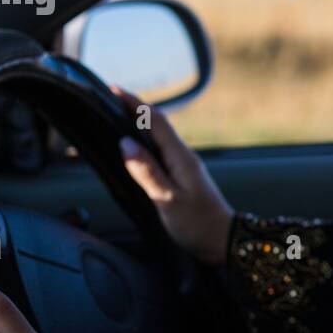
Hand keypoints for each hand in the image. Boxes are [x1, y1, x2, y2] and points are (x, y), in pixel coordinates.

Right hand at [112, 86, 233, 266]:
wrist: (224, 242)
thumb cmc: (199, 224)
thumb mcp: (168, 199)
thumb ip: (147, 172)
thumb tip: (125, 143)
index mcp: (181, 157)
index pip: (156, 121)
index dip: (135, 103)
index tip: (114, 90)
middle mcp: (183, 157)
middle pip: (157, 124)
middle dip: (134, 109)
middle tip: (109, 99)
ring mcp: (183, 166)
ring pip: (158, 138)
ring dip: (139, 125)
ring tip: (117, 117)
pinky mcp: (182, 178)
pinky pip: (160, 152)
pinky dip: (145, 143)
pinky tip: (135, 148)